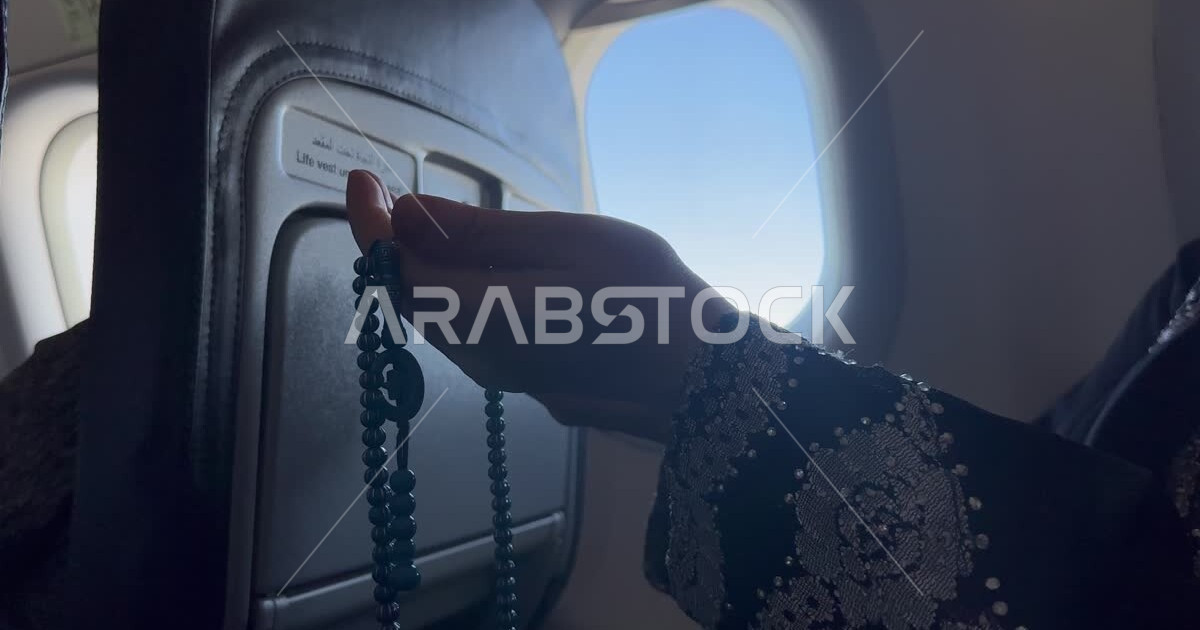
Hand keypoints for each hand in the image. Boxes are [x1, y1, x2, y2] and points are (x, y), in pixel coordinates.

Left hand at [345, 170, 731, 441]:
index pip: (397, 272)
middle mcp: (480, 358)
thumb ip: (480, 232)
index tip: (363, 180)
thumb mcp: (568, 241)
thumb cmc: (645, 299)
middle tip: (394, 195)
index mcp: (484, 318)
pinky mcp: (525, 385)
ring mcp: (503, 378)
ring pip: (442, 319)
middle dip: (394, 245)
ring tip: (442, 224)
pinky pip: (473, 335)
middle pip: (413, 299)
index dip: (370, 225)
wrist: (702, 380)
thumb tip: (408, 214)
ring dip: (428, 271)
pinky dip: (462, 296)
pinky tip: (491, 271)